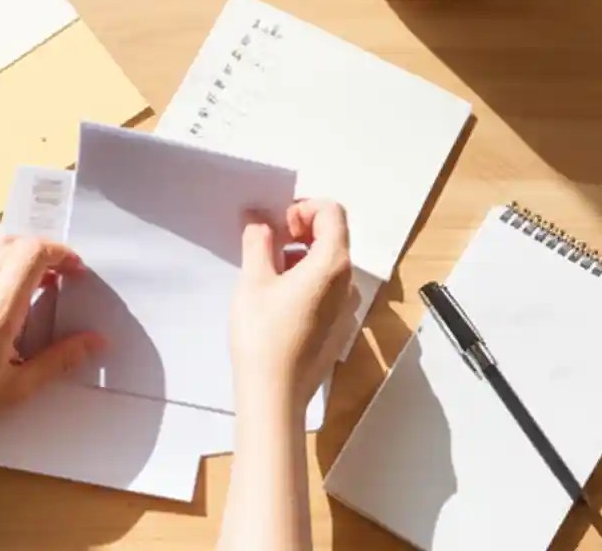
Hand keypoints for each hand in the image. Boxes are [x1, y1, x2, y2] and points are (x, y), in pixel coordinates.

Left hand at [0, 233, 104, 435]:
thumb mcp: (17, 388)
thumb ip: (59, 360)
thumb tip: (98, 341)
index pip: (31, 252)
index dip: (59, 252)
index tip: (78, 272)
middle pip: (12, 242)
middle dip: (43, 251)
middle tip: (63, 276)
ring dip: (24, 266)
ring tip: (43, 297)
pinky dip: (6, 283)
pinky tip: (11, 320)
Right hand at [230, 199, 352, 412]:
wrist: (275, 394)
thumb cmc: (263, 335)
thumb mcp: (254, 279)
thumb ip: (258, 240)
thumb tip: (258, 217)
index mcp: (333, 264)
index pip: (332, 212)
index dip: (303, 208)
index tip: (276, 224)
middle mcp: (348, 282)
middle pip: (332, 237)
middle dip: (299, 231)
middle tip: (266, 244)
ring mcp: (347, 307)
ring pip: (328, 264)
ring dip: (300, 256)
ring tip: (267, 273)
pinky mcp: (339, 327)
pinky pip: (327, 289)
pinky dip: (305, 280)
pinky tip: (278, 299)